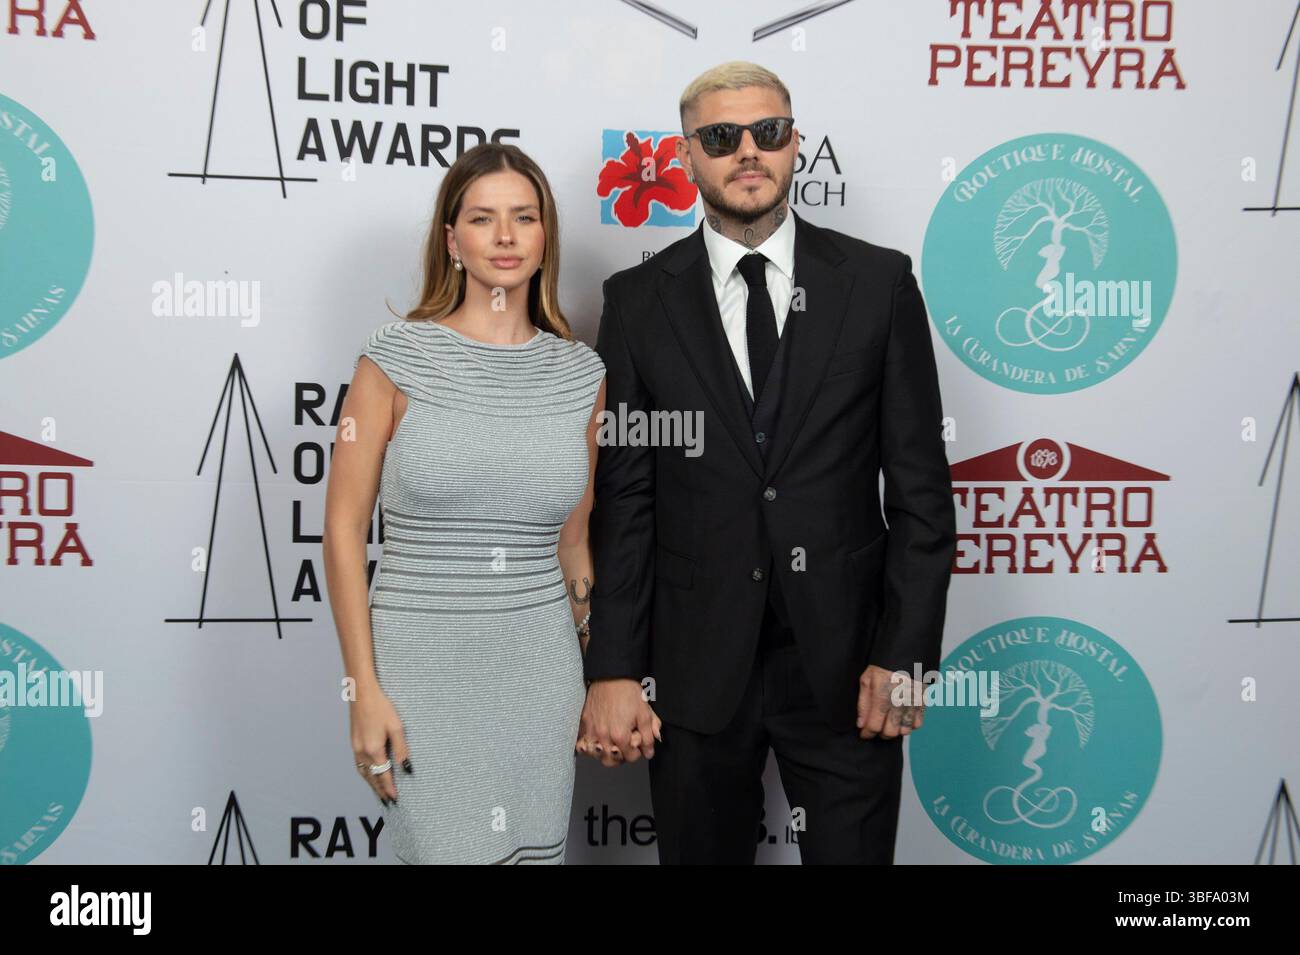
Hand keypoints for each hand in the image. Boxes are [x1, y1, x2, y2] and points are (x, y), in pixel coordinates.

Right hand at [350, 685, 409, 805]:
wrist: (361, 693)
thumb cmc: (381, 707)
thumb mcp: (396, 727)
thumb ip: (401, 749)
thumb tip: (406, 768)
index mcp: (374, 750)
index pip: (383, 775)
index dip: (389, 788)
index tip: (395, 799)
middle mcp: (362, 752)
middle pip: (371, 778)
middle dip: (380, 790)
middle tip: (388, 802)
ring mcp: (355, 748)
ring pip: (363, 773)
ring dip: (371, 784)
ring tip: (379, 793)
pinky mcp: (353, 742)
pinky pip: (359, 765)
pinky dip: (365, 774)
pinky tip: (369, 775)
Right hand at [576, 678, 660, 766]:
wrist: (611, 675)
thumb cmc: (628, 692)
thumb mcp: (645, 713)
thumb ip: (649, 736)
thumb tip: (648, 752)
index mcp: (620, 736)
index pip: (630, 757)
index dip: (638, 751)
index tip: (638, 741)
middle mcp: (603, 736)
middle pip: (610, 761)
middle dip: (621, 757)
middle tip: (626, 746)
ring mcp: (591, 730)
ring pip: (595, 755)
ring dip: (604, 753)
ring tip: (612, 744)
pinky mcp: (583, 723)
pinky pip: (583, 743)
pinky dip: (590, 746)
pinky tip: (598, 739)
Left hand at [856, 664, 924, 739]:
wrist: (905, 652)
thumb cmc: (883, 665)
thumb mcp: (866, 680)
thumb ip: (863, 703)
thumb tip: (860, 723)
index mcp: (882, 696)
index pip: (874, 726)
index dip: (867, 733)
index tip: (864, 733)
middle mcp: (898, 703)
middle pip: (890, 732)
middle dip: (880, 733)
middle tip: (876, 727)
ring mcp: (912, 703)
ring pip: (905, 730)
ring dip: (895, 730)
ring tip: (888, 723)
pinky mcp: (923, 702)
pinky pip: (918, 723)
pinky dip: (909, 725)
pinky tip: (901, 718)